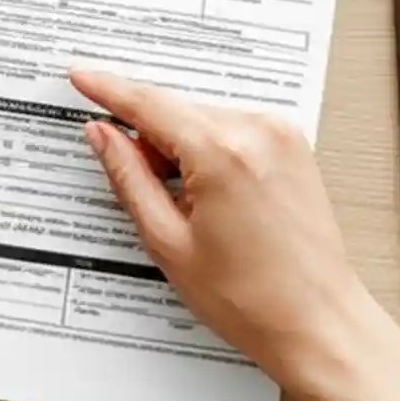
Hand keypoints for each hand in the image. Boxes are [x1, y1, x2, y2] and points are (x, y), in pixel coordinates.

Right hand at [71, 70, 399, 400]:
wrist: (318, 323)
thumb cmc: (253, 299)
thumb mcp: (168, 241)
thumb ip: (129, 177)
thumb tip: (103, 136)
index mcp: (223, 152)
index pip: (148, 104)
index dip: (107, 90)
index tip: (81, 77)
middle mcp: (258, 132)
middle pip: (176, 112)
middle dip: (148, 141)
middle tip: (147, 196)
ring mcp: (282, 136)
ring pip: (202, 122)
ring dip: (181, 151)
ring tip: (191, 212)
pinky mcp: (293, 146)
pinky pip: (232, 132)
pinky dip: (210, 154)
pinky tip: (213, 200)